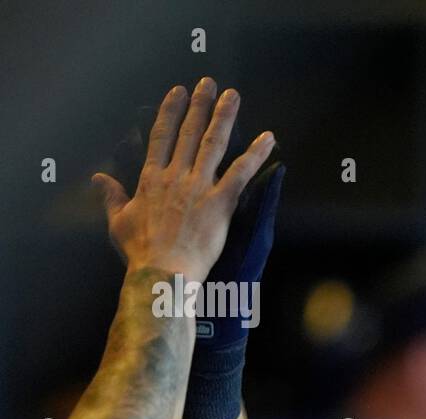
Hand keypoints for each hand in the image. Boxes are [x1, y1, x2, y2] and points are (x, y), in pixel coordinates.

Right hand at [93, 77, 275, 281]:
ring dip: (224, 117)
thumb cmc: (140, 251)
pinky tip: (269, 138)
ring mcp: (198, 187)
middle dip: (200, 105)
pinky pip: (241, 173)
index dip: (170, 111)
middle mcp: (176, 176)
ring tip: (233, 96)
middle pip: (189, 132)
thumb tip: (99, 178)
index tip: (178, 92)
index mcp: (151, 179)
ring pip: (213, 143)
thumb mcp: (118, 221)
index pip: (161, 136)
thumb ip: (112, 196)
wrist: (161, 271)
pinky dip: (256, 154)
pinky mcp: (220, 202)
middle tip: (209, 83)